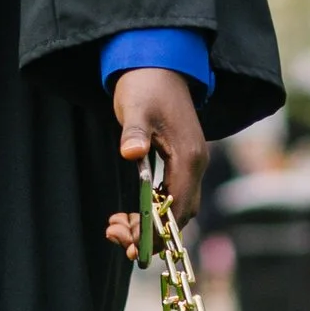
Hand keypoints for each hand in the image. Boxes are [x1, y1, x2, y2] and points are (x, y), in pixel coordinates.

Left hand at [105, 67, 207, 259]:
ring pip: (176, 207)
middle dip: (150, 232)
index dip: (158, 231)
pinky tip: (129, 214)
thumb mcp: (135, 107)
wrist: (158, 63)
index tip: (133, 247)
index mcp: (188, 156)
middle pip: (179, 214)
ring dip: (149, 223)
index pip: (178, 207)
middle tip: (116, 236)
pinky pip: (171, 194)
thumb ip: (134, 132)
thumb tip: (131, 152)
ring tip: (115, 227)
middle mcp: (195, 164)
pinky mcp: (180, 159)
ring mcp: (190, 163)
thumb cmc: (145, 85)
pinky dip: (152, 209)